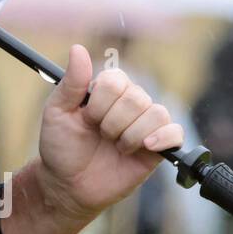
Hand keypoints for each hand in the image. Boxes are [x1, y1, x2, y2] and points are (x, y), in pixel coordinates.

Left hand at [35, 44, 184, 221]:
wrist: (68, 183)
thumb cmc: (60, 146)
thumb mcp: (57, 112)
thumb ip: (71, 82)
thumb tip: (78, 49)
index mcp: (106, 91)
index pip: (116, 80)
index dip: (101, 102)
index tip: (87, 118)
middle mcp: (129, 103)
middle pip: (137, 98)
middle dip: (112, 122)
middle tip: (100, 136)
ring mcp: (145, 124)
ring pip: (156, 113)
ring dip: (130, 134)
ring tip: (116, 146)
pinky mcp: (158, 147)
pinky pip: (175, 132)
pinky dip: (163, 138)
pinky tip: (145, 146)